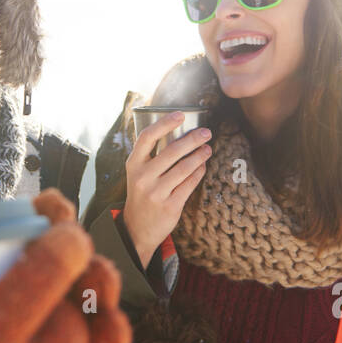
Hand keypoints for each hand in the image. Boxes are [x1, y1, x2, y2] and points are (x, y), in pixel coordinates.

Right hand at [122, 113, 211, 266]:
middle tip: (206, 132)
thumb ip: (151, 155)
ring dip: (200, 155)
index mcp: (133, 164)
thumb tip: (179, 132)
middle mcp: (143, 177)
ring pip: (185, 167)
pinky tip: (203, 166)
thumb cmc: (142, 192)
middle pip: (172, 150)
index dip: (164, 123)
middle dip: (193, 138)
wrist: (137, 228)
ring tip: (208, 148)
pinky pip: (190, 184)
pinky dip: (199, 172)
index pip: (147, 137)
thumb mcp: (137, 172)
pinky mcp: (170, 206)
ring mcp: (156, 192)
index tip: (180, 115)